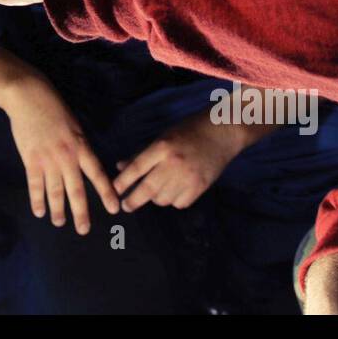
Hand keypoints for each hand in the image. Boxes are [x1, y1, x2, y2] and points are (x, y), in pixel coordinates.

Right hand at [0, 75, 119, 234]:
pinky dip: (37, 200)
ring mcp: (48, 160)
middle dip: (81, 212)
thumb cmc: (53, 108)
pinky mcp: (31, 160)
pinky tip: (39, 211)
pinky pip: (35, 185)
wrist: (29, 98)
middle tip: (84, 230)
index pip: (97, 175)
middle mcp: (67, 157)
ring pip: (55, 192)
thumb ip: (79, 145)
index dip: (106, 193)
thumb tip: (84, 164)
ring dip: (58, 210)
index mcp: (81, 146)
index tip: (114, 209)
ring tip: (60, 223)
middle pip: (76, 190)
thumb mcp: (74, 125)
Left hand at [113, 111, 246, 211]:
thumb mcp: (163, 137)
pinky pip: (179, 203)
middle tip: (126, 206)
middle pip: (147, 189)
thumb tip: (120, 167)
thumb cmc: (188, 131)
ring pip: (163, 199)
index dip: (123, 181)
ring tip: (158, 189)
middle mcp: (174, 163)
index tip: (115, 190)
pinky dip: (174, 200)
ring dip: (156, 198)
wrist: (222, 132)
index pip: (137, 168)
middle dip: (133, 201)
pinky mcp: (200, 187)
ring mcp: (188, 177)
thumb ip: (142, 154)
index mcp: (162, 147)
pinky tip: (175, 190)